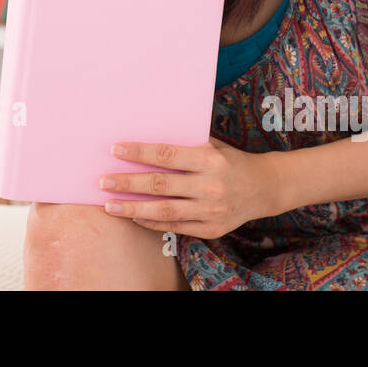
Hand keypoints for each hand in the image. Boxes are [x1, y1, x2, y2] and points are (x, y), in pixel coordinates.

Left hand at [99, 137, 279, 238]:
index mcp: (209, 159)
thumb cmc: (229, 160)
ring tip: (110, 205)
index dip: (138, 153)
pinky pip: (175, 226)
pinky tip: (134, 216)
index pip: (166, 155)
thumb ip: (183, 144)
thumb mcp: (211, 144)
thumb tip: (144, 137)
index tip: (114, 150)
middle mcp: (210, 185)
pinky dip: (152, 222)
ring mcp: (211, 210)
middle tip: (103, 182)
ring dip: (133, 208)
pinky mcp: (211, 228)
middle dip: (128, 183)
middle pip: (161, 185)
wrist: (264, 187)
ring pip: (164, 211)